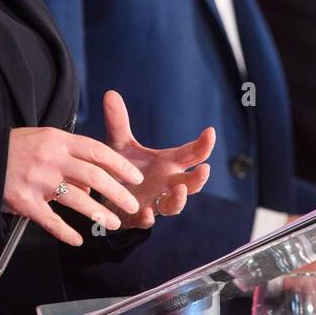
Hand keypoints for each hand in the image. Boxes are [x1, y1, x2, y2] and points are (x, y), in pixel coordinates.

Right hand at [4, 126, 144, 247]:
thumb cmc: (14, 150)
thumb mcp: (43, 141)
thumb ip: (69, 156)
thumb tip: (92, 181)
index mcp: (57, 140)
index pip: (97, 150)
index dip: (119, 165)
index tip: (134, 178)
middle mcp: (50, 159)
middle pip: (93, 176)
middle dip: (117, 192)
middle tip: (130, 205)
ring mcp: (37, 181)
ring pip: (76, 199)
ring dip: (98, 213)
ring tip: (113, 223)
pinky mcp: (24, 202)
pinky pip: (51, 220)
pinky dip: (65, 232)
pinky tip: (77, 240)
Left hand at [101, 90, 213, 228]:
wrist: (105, 194)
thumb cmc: (122, 168)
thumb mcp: (119, 144)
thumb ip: (118, 122)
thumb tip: (110, 93)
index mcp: (167, 163)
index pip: (191, 154)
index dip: (203, 144)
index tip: (210, 132)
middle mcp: (166, 183)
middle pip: (191, 183)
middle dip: (199, 178)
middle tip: (205, 169)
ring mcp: (154, 201)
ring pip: (174, 205)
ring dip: (179, 199)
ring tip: (178, 190)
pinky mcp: (138, 217)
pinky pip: (146, 220)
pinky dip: (147, 217)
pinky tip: (146, 212)